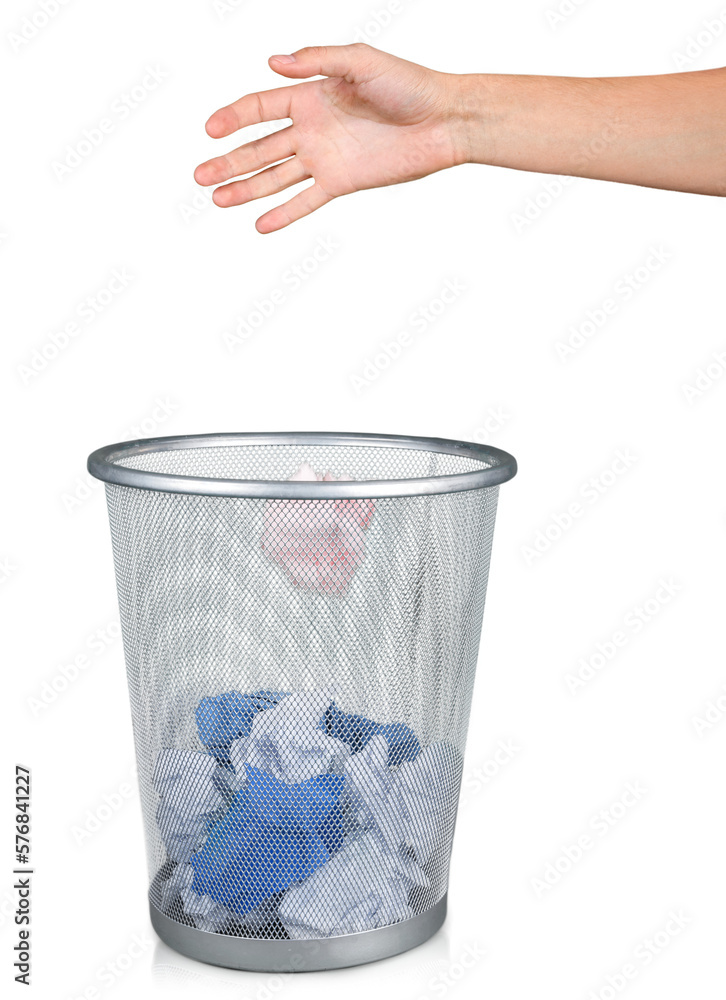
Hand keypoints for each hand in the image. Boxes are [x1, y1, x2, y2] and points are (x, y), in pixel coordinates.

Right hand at [194, 44, 463, 232]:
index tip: (209, 130)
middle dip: (228, 161)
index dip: (232, 118)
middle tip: (200, 176)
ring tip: (217, 200)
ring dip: (245, 188)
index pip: (259, 108)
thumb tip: (273, 62)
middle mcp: (311, 128)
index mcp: (310, 95)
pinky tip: (260, 224)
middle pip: (259, 148)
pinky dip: (284, 214)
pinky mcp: (341, 183)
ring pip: (275, 177)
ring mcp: (324, 158)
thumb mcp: (362, 61)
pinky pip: (306, 201)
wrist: (443, 122)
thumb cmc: (408, 84)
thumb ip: (317, 61)